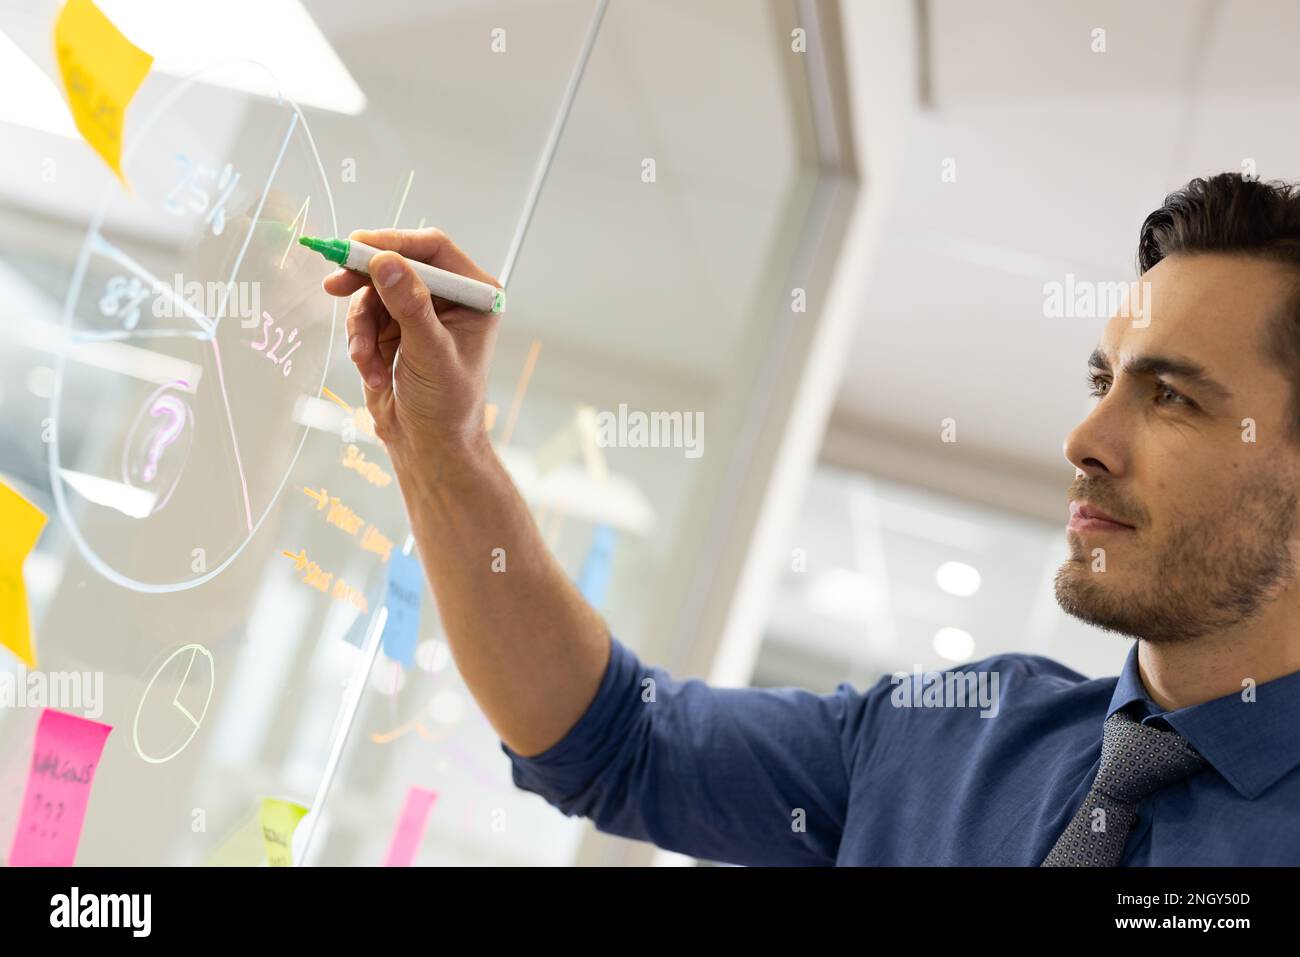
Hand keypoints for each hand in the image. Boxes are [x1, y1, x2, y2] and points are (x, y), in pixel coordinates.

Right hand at [322, 228, 501, 471]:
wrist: (429, 445)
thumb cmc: (446, 404)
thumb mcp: (429, 352)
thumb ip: (409, 306)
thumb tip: (385, 261)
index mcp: (474, 295)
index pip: (432, 249)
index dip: (393, 243)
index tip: (356, 247)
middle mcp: (450, 298)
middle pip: (396, 264)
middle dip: (364, 281)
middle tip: (333, 284)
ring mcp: (419, 312)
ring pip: (373, 293)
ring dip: (361, 327)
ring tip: (366, 361)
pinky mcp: (395, 329)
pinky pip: (364, 317)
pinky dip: (361, 343)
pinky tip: (372, 373)